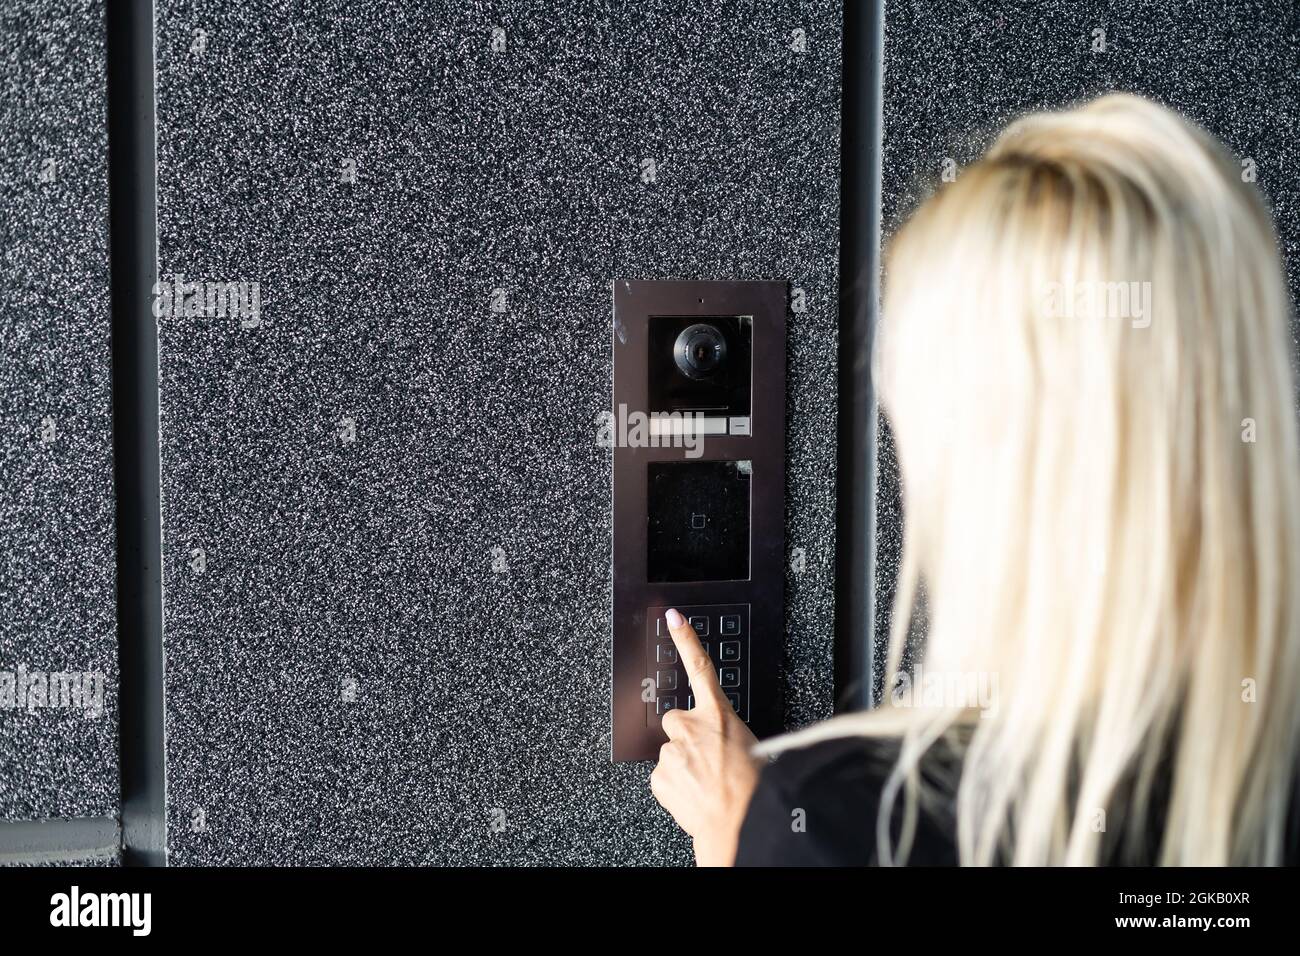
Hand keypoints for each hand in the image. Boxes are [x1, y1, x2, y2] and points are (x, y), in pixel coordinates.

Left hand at [649, 608, 762, 866]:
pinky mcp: (658, 775)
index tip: (673, 618)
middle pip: (678, 722)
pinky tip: (693, 796)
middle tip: (707, 762)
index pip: (700, 667)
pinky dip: (675, 786)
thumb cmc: (756, 792)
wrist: (739, 825)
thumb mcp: (756, 749)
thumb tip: (726, 746)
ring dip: (684, 766)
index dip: (686, 639)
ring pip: (671, 753)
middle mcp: (690, 727)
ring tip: (706, 786)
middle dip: (687, 738)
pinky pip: (663, 777)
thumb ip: (731, 736)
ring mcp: (671, 751)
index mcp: (719, 715)